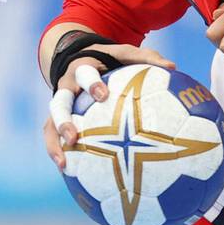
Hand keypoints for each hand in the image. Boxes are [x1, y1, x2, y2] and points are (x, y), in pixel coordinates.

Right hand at [44, 43, 175, 170]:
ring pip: (50, 124)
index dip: (92, 84)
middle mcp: (66, 87)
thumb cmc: (111, 59)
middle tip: (73, 136)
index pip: (84, 75)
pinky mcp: (56, 118)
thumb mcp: (127, 53)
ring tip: (64, 163)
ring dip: (55, 143)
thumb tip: (173, 67)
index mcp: (82, 69)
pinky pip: (53, 137)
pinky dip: (59, 152)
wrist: (81, 58)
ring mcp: (59, 104)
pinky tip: (68, 170)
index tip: (103, 95)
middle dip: (63, 120)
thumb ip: (147, 58)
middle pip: (59, 103)